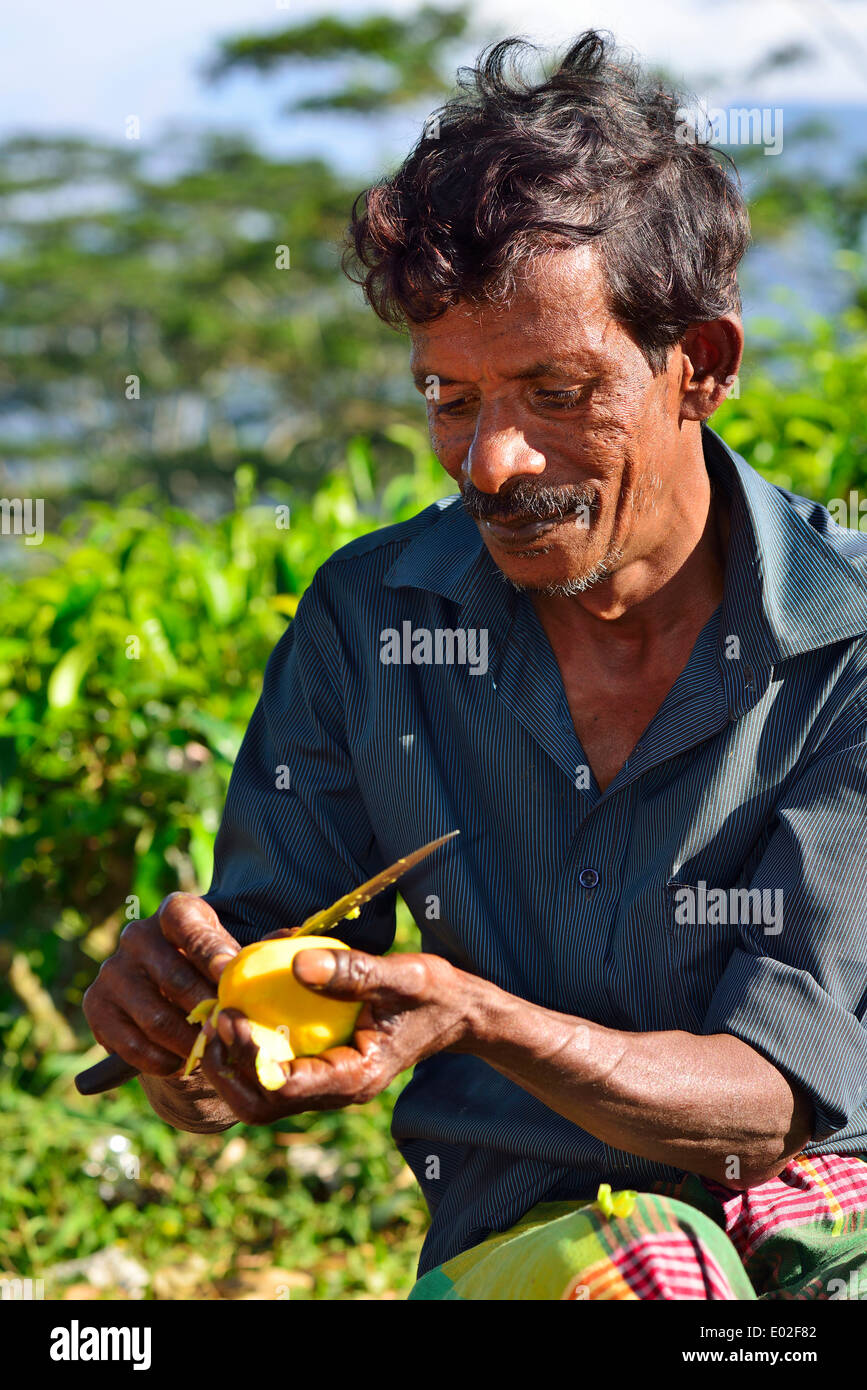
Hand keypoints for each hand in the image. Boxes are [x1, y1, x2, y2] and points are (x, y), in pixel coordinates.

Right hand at [82, 893, 239, 1075]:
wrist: (168, 988)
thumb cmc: (208, 967)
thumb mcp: (227, 953)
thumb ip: (242, 961)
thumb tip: (263, 966)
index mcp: (173, 913)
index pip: (186, 924)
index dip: (208, 949)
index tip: (226, 973)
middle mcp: (137, 935)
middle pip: (174, 978)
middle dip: (206, 1010)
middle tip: (227, 1032)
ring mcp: (112, 970)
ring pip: (155, 1018)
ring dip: (188, 1042)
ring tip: (210, 1052)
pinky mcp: (96, 1005)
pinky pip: (133, 1044)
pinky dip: (163, 1060)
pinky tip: (182, 1062)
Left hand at [197, 947, 478, 1123]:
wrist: (456, 1013)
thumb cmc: (434, 992)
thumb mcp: (403, 975)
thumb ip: (354, 972)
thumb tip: (297, 963)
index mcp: (356, 1079)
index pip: (287, 1086)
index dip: (250, 1057)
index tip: (230, 1016)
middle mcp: (338, 1092)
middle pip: (263, 1105)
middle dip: (227, 1071)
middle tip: (212, 1020)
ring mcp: (328, 1087)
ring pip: (262, 1098)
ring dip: (232, 1066)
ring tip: (217, 1019)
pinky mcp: (323, 1073)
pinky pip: (275, 1075)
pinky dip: (250, 1053)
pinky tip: (241, 1011)